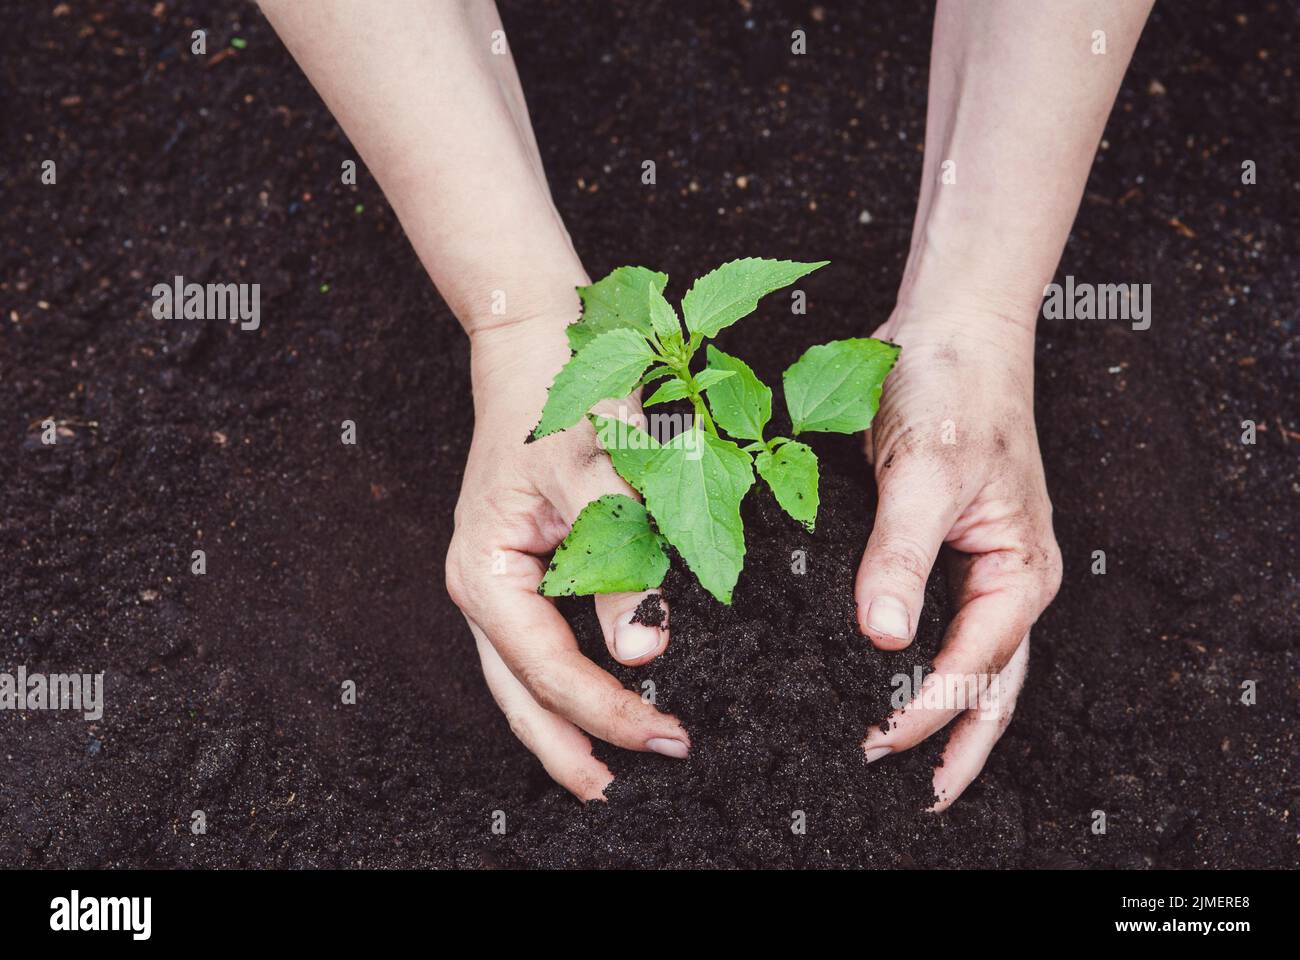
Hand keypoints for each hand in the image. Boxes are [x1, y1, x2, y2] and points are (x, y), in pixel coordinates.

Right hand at [443, 317, 690, 801]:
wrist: (538, 339)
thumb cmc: (564, 396)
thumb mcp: (600, 477)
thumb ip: (624, 563)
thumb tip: (645, 649)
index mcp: (486, 572)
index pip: (550, 667)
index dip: (609, 710)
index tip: (667, 735)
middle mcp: (483, 586)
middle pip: (519, 693)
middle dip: (570, 745)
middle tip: (622, 789)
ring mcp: (498, 580)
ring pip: (522, 678)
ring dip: (562, 726)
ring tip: (605, 772)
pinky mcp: (522, 568)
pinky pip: (538, 645)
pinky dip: (566, 684)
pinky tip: (598, 703)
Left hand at [855, 306, 1061, 810]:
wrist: (951, 331)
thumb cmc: (954, 387)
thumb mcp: (924, 470)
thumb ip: (899, 555)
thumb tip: (882, 637)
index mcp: (1019, 570)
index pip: (976, 665)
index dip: (927, 712)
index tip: (876, 744)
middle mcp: (1005, 578)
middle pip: (992, 685)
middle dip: (956, 743)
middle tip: (917, 797)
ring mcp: (975, 567)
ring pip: (967, 660)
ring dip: (943, 713)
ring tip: (909, 763)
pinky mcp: (941, 549)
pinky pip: (937, 622)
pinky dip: (918, 662)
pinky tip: (883, 680)